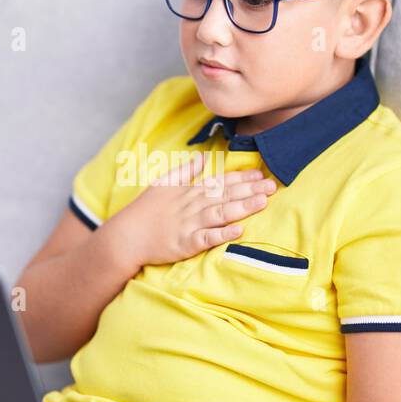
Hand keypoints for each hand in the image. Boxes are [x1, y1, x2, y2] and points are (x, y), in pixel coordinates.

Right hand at [103, 150, 276, 266]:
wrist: (127, 236)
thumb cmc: (145, 210)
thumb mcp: (163, 183)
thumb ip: (185, 170)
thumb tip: (202, 158)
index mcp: (190, 191)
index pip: (221, 182)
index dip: (243, 178)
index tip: (261, 174)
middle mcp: (193, 205)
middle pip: (227, 195)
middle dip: (251, 190)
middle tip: (273, 186)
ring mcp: (191, 224)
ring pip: (222, 213)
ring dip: (244, 207)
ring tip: (263, 202)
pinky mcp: (187, 243)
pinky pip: (208, 238)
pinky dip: (224, 234)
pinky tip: (240, 231)